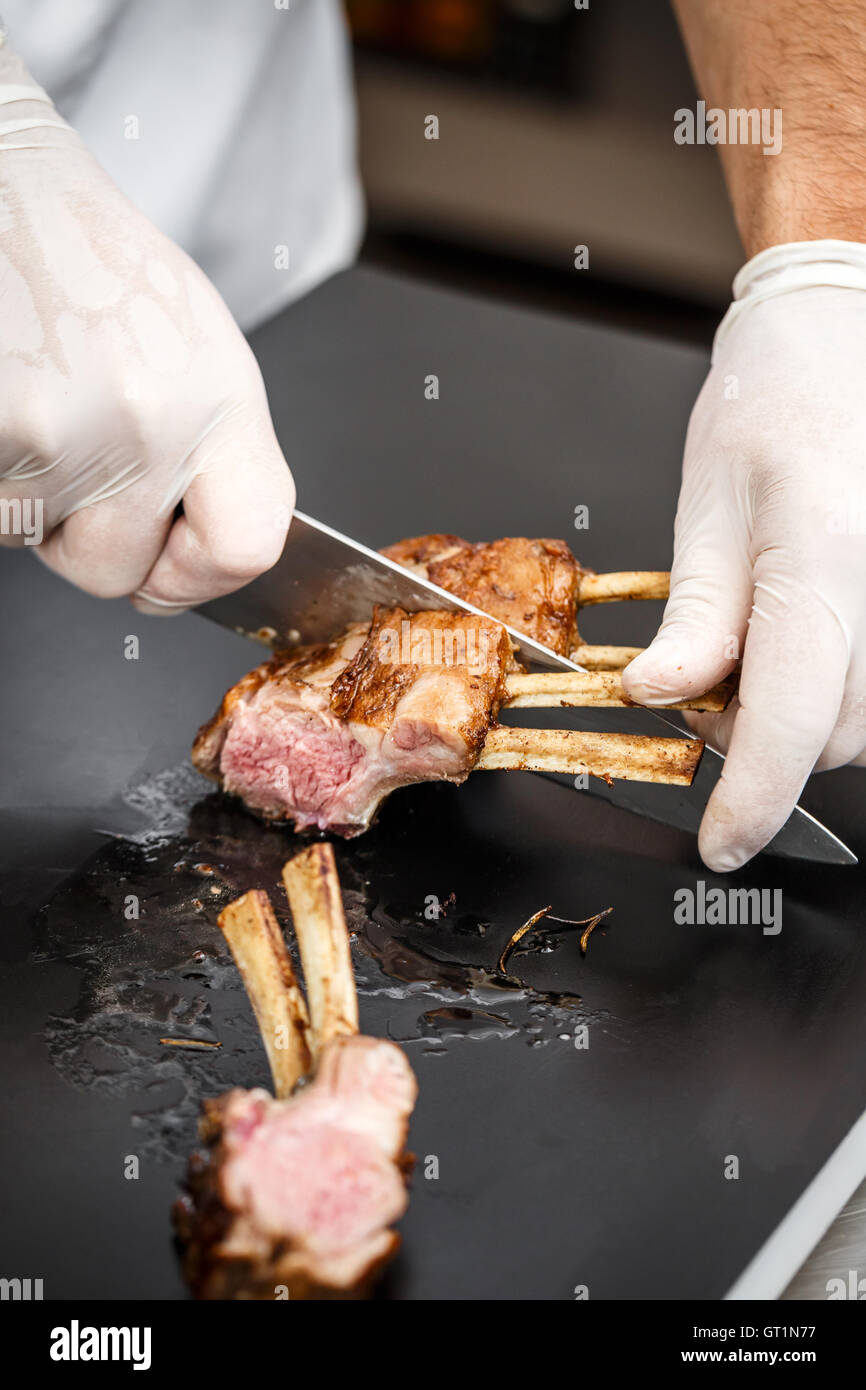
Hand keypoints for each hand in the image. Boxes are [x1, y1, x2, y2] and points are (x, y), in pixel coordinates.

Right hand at [0, 67, 292, 611]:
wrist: (4, 182)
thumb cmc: (90, 260)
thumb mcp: (193, 347)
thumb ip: (212, 452)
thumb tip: (205, 552)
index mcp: (220, 399)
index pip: (249, 544)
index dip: (202, 580)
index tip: (171, 570)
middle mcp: (152, 421)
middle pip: (118, 571)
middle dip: (85, 538)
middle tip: (73, 458)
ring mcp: (64, 432)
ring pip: (39, 544)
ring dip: (30, 500)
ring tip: (34, 401)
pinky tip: (7, 398)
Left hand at [623, 243, 865, 870]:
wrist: (841, 332)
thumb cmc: (774, 398)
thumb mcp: (709, 504)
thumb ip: (698, 616)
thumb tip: (665, 698)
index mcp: (821, 562)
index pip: (794, 721)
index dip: (753, 800)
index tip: (721, 843)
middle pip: (832, 734)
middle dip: (757, 742)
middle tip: (699, 686)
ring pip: (859, 713)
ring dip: (794, 713)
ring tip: (746, 643)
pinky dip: (827, 681)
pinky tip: (792, 634)